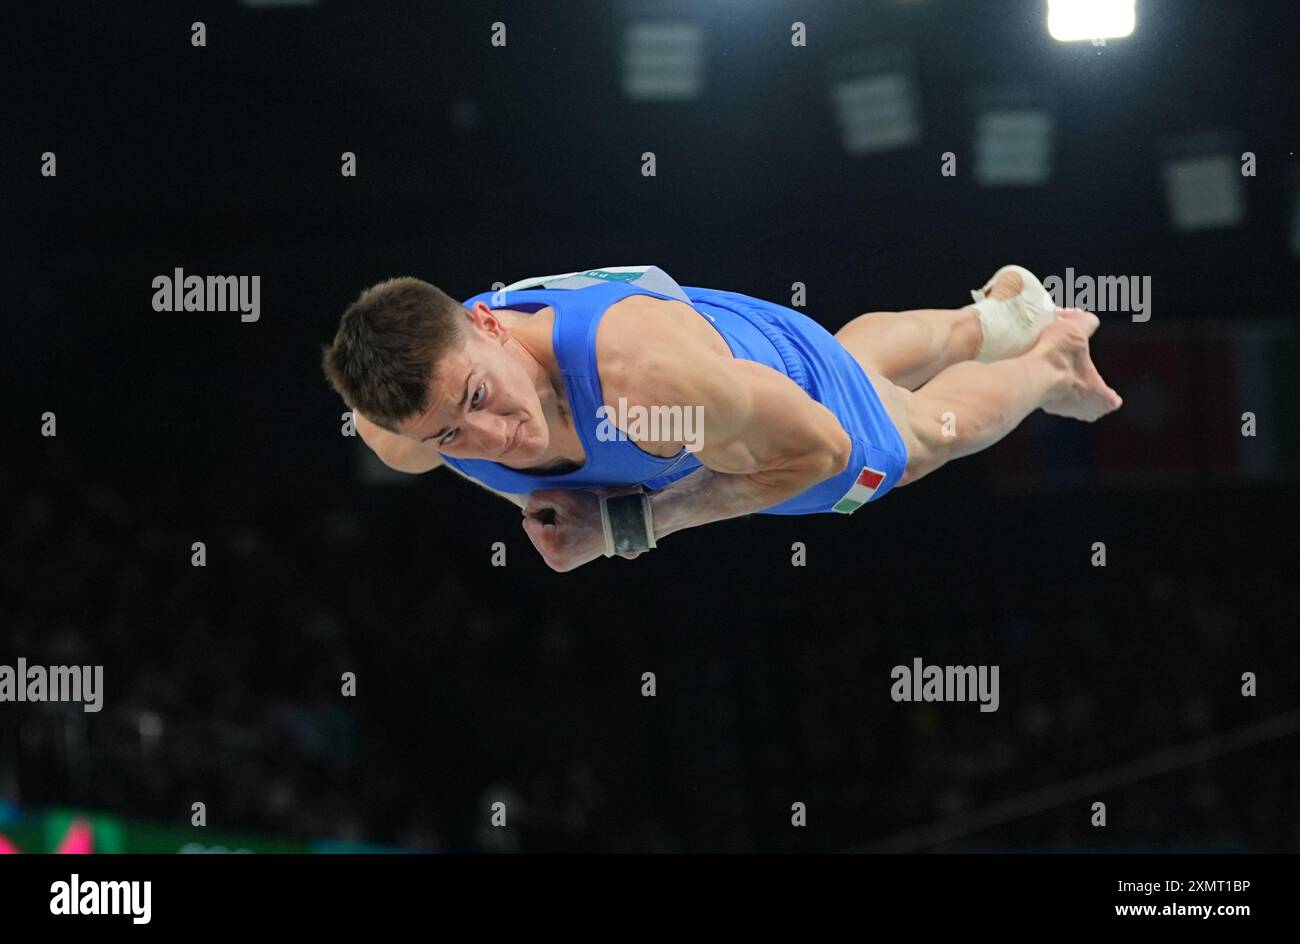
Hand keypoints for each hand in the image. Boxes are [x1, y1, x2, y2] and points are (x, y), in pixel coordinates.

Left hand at [521, 488, 642, 571]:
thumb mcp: (562, 497)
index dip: (542, 511)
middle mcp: (552, 560)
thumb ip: (536, 499)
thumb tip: (525, 512)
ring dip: (550, 530)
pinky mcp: (562, 566)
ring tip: (571, 526)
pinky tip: (571, 535)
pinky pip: (548, 548)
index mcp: (550, 544)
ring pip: (539, 540)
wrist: (616, 526)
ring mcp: (558, 565)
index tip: (562, 511)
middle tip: (568, 519)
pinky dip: (555, 539)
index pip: (528, 522)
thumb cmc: (590, 509)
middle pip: (532, 533)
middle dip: (545, 522)